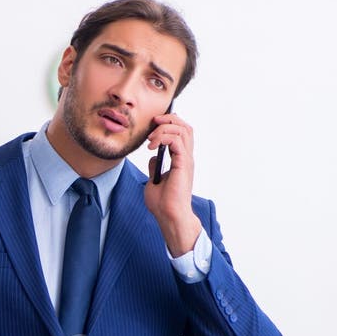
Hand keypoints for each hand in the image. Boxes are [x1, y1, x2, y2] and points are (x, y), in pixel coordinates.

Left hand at [143, 112, 201, 256]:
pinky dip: (163, 138)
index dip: (168, 124)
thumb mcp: (153, 180)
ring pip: (182, 130)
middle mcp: (186, 158)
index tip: (152, 127)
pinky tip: (152, 147)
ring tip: (150, 140)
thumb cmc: (163, 204)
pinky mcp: (183, 164)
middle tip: (153, 124)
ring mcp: (186, 160)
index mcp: (181, 160)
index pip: (181, 133)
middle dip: (169, 119)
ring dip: (164, 128)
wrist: (169, 216)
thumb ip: (155, 167)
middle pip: (185, 126)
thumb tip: (153, 157)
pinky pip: (176, 140)